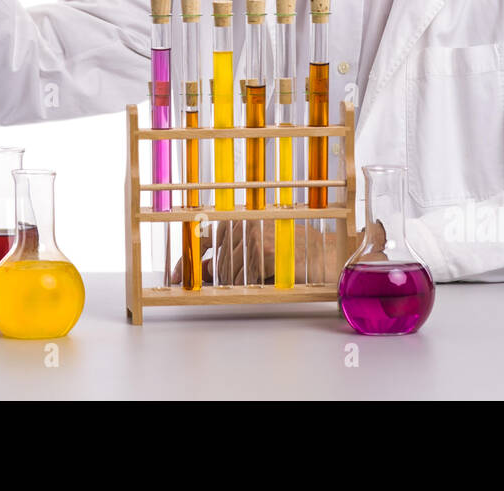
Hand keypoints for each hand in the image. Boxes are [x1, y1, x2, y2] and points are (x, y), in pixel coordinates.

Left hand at [170, 218, 339, 284]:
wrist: (328, 254)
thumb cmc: (295, 251)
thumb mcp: (258, 246)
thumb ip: (231, 252)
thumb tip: (201, 270)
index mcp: (242, 217)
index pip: (203, 236)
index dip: (186, 259)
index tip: (175, 276)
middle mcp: (244, 222)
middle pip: (215, 260)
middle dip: (215, 277)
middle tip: (221, 286)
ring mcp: (251, 236)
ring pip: (226, 271)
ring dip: (238, 282)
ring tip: (262, 275)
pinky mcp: (260, 252)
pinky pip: (240, 278)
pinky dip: (249, 284)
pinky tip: (266, 276)